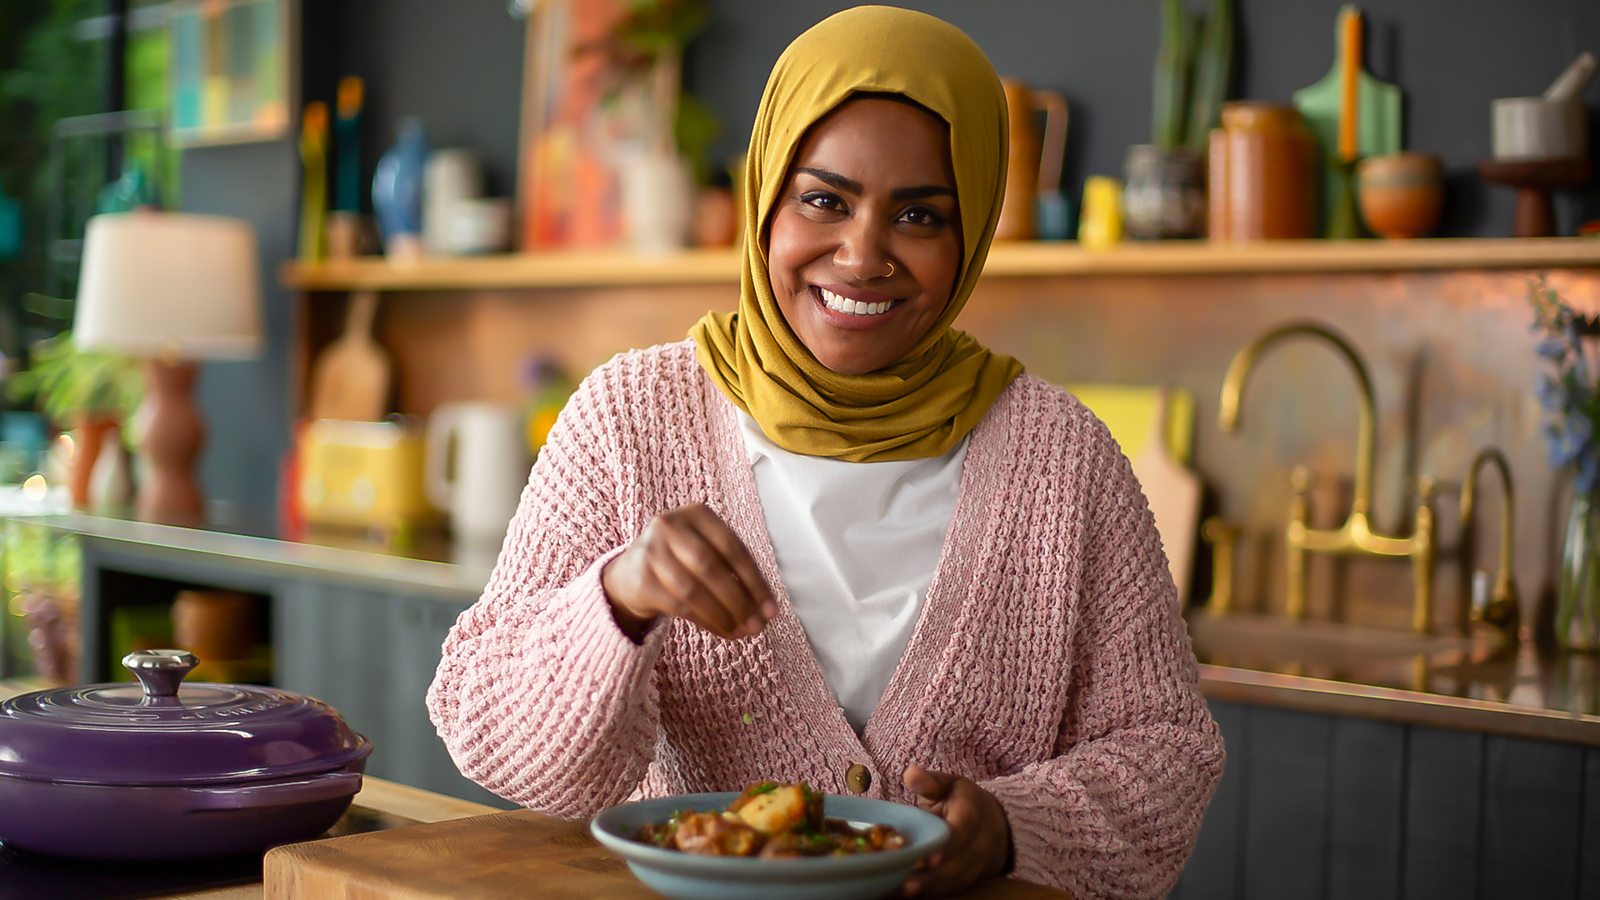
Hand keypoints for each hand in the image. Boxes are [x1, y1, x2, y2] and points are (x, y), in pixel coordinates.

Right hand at [601, 503, 775, 641]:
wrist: (632, 572)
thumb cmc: (684, 561)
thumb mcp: (707, 550)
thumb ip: (734, 571)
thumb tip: (765, 608)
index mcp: (697, 514)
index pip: (732, 547)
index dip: (754, 580)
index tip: (771, 608)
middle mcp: (670, 526)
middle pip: (711, 567)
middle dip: (739, 600)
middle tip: (758, 625)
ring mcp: (651, 551)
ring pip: (693, 589)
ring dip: (723, 615)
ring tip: (742, 632)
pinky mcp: (641, 579)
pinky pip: (679, 606)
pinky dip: (706, 621)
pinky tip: (723, 631)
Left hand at [901, 765, 1011, 896]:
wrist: (997, 818)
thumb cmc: (963, 799)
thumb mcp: (949, 784)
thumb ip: (929, 781)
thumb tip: (911, 773)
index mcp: (975, 811)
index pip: (964, 830)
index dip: (948, 846)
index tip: (928, 858)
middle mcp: (985, 838)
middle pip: (963, 862)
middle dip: (935, 875)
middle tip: (906, 884)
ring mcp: (984, 860)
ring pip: (961, 879)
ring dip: (934, 887)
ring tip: (904, 891)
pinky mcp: (978, 876)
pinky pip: (959, 887)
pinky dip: (937, 892)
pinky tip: (913, 894)